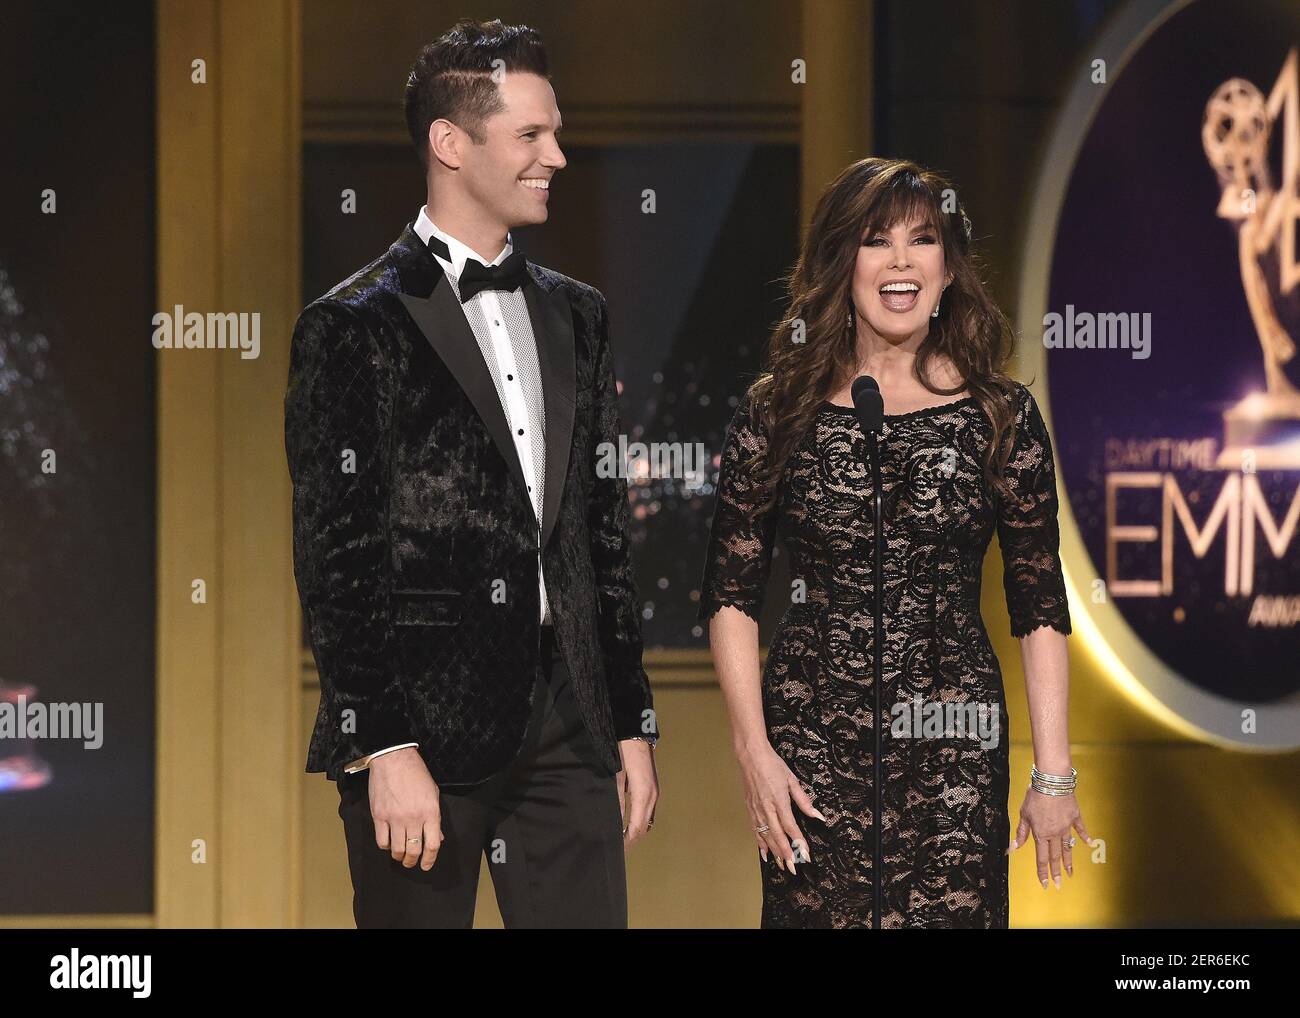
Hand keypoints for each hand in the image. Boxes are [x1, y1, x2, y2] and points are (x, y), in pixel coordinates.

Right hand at [368, 747, 441, 870]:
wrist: (394, 759)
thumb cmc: (416, 774)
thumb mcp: (433, 793)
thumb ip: (435, 817)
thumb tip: (438, 837)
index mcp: (430, 811)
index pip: (433, 844)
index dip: (430, 859)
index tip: (426, 865)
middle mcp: (413, 817)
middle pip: (414, 850)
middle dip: (413, 861)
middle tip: (411, 862)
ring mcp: (395, 818)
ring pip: (397, 849)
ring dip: (399, 856)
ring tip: (400, 856)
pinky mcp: (379, 816)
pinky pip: (381, 840)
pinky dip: (385, 846)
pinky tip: (388, 843)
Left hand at [615, 739, 658, 847]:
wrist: (636, 732)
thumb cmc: (622, 752)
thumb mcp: (616, 777)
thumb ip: (616, 801)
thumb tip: (613, 824)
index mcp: (644, 795)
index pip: (637, 828)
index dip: (627, 842)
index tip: (615, 852)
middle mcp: (653, 797)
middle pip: (644, 828)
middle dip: (631, 840)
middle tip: (616, 850)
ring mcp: (655, 793)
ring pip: (647, 820)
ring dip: (636, 832)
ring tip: (620, 839)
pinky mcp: (653, 788)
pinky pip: (648, 812)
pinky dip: (639, 821)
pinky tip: (627, 823)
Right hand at [737, 740, 823, 872]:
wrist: (751, 756)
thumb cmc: (772, 765)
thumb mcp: (792, 780)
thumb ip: (804, 800)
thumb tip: (817, 815)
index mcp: (779, 800)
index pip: (791, 826)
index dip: (799, 841)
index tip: (806, 854)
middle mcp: (767, 808)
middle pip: (778, 836)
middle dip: (786, 854)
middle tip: (793, 868)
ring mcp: (757, 810)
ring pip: (766, 836)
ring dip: (775, 852)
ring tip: (782, 865)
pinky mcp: (750, 809)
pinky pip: (755, 830)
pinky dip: (761, 843)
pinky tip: (765, 854)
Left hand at [1008, 787, 1092, 888]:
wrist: (1052, 782)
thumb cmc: (1035, 796)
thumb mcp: (1024, 814)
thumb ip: (1021, 832)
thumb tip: (1013, 848)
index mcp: (1041, 834)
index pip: (1041, 857)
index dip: (1042, 871)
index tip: (1045, 884)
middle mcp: (1055, 833)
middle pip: (1055, 856)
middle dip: (1056, 872)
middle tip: (1059, 885)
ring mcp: (1067, 826)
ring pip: (1068, 847)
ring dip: (1068, 861)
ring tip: (1070, 873)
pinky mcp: (1075, 816)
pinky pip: (1080, 828)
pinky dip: (1084, 836)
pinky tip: (1088, 843)